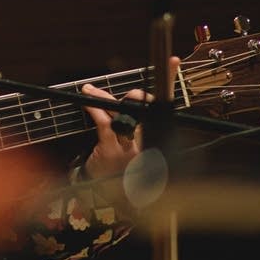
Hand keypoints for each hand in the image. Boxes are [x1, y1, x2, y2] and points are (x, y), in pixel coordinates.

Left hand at [80, 55, 178, 177]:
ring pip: (121, 112)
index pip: (164, 105)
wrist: (107, 198)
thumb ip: (135, 126)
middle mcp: (147, 141)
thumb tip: (128, 99)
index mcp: (155, 138)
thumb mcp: (134, 149)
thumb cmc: (120, 168)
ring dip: (103, 98)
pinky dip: (94, 108)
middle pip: (146, 107)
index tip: (173, 61)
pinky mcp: (112, 151)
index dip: (169, 81)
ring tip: (89, 90)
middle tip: (124, 92)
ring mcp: (130, 147)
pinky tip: (87, 101)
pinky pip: (104, 122)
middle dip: (136, 95)